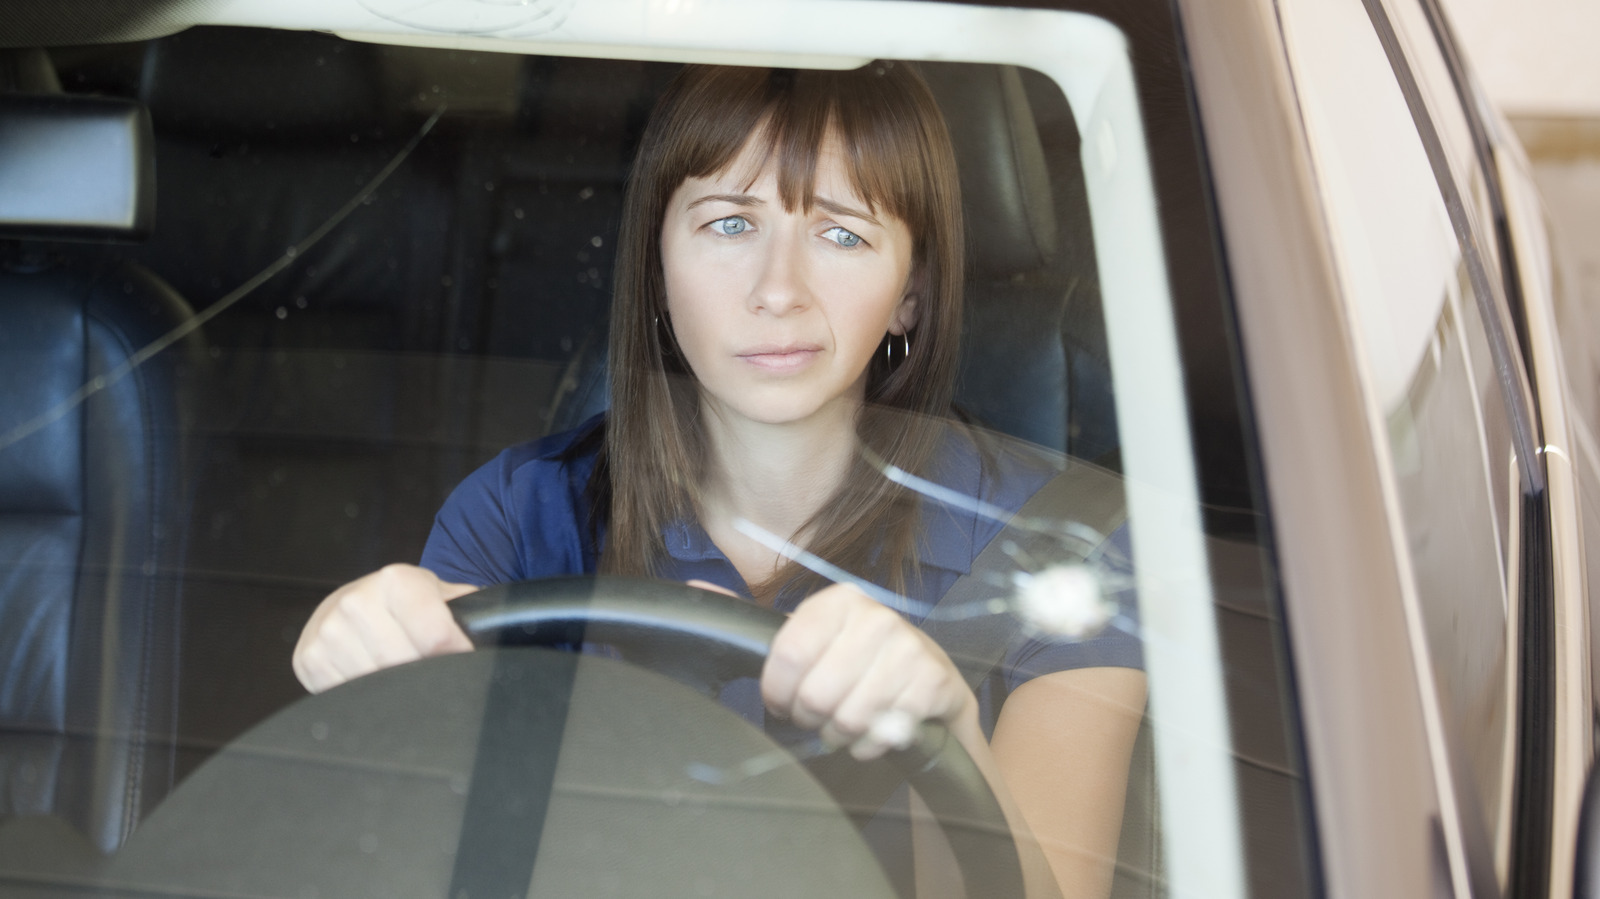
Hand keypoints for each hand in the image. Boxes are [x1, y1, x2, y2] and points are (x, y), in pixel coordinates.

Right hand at [292, 564, 477, 693]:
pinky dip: (366, 696)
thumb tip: (499, 628)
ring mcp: (328, 632)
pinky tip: (373, 681)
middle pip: (405, 666)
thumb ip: (468, 609)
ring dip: (396, 690)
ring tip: (402, 675)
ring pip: (376, 685)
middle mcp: (356, 601)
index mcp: (396, 580)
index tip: (465, 662)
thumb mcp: (439, 594)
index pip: (436, 636)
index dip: (457, 657)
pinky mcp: (309, 659)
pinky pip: (347, 694)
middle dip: (426, 675)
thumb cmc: (406, 603)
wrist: (352, 601)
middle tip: (432, 673)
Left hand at [759, 583, 976, 759]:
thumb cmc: (857, 660)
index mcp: (839, 601)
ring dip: (840, 733)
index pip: (786, 655)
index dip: (777, 692)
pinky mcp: (933, 682)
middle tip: (818, 713)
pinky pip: (882, 734)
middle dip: (810, 717)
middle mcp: (876, 617)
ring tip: (845, 721)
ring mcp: (909, 648)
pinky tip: (875, 728)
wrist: (929, 680)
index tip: (782, 699)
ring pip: (847, 719)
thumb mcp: (809, 636)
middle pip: (815, 694)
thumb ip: (754, 621)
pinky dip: (870, 744)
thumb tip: (693, 592)